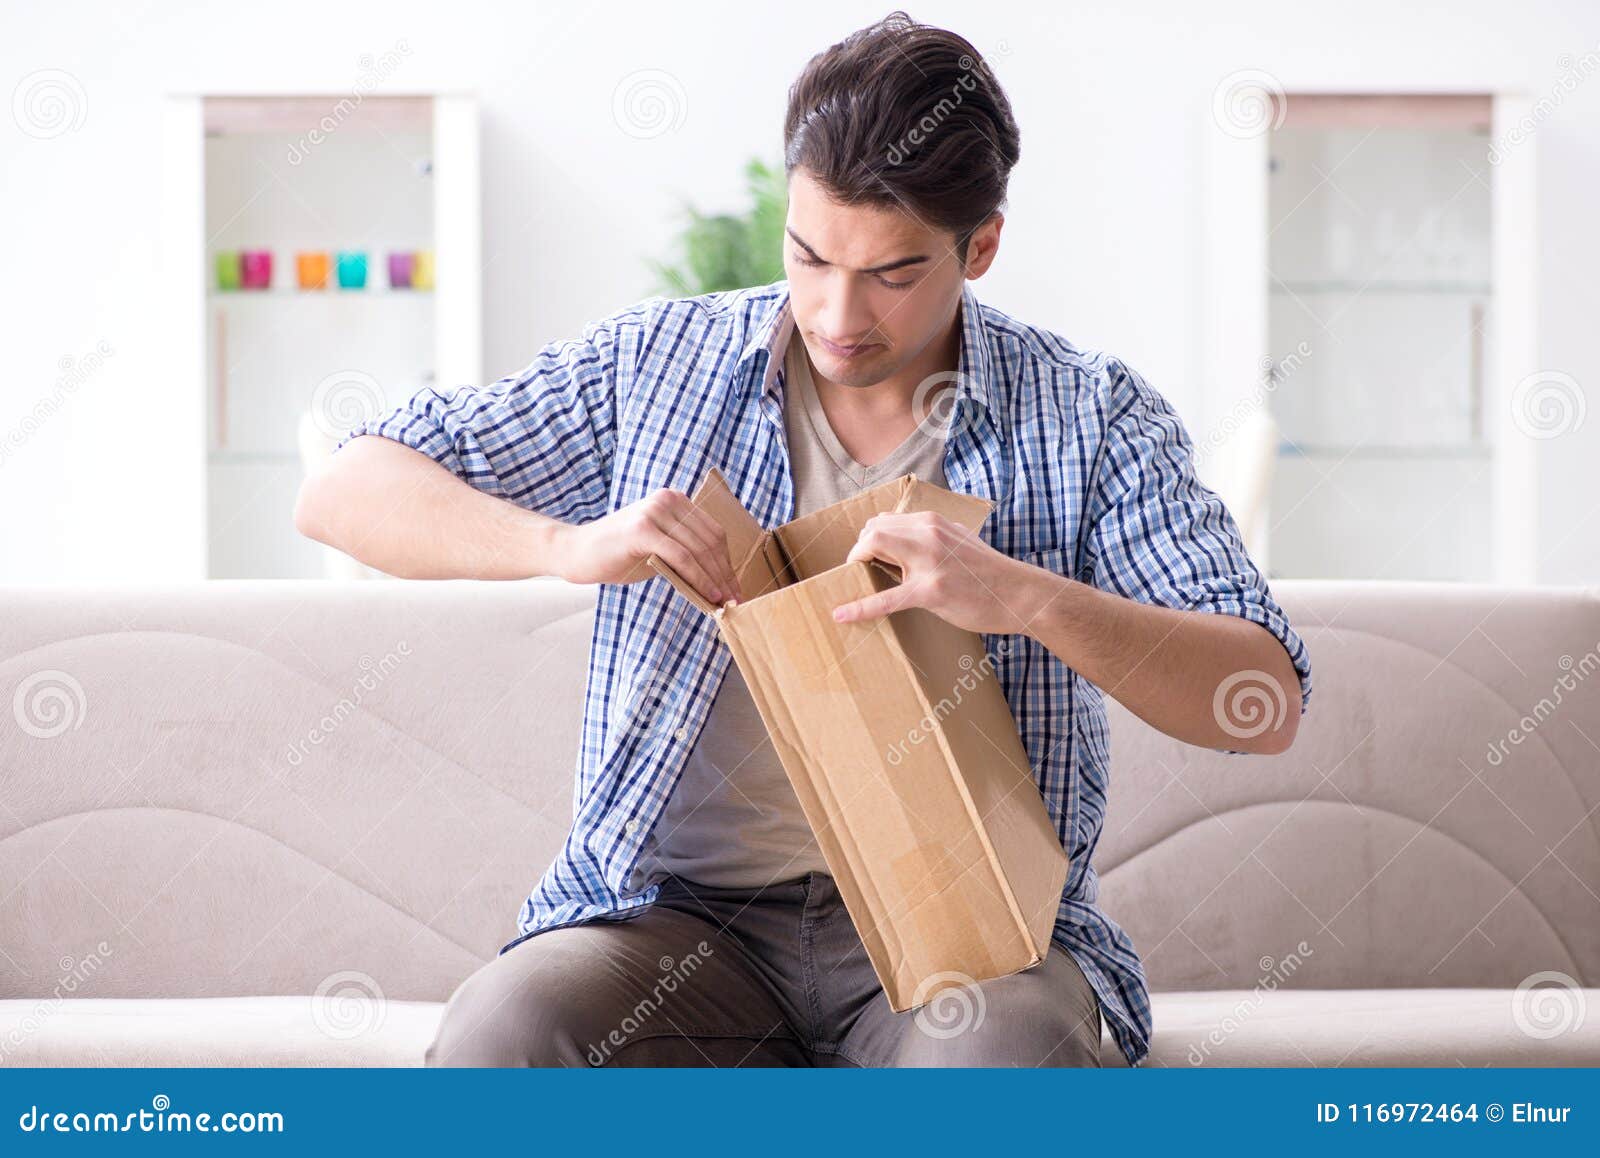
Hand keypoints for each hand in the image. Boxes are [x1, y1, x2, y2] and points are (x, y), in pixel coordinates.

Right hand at [552, 488, 740, 603]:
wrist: (576, 553)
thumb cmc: (617, 555)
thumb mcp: (658, 550)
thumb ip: (684, 553)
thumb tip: (719, 580)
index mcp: (674, 500)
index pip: (713, 532)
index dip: (727, 562)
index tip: (735, 587)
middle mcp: (667, 500)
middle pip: (710, 541)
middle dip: (725, 573)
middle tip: (735, 600)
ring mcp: (655, 511)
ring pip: (699, 550)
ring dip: (715, 579)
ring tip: (724, 602)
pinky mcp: (644, 528)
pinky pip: (682, 557)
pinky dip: (699, 578)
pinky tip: (707, 595)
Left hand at [831, 510, 1035, 633]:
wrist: (1019, 594)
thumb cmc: (988, 573)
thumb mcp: (958, 542)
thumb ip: (930, 539)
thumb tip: (903, 542)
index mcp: (932, 522)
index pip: (884, 521)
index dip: (867, 540)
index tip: (866, 559)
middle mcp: (929, 533)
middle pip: (873, 529)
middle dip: (857, 550)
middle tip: (856, 572)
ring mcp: (930, 560)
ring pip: (874, 546)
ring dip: (855, 563)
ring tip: (852, 583)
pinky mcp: (932, 590)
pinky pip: (887, 598)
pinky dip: (860, 607)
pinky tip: (841, 615)